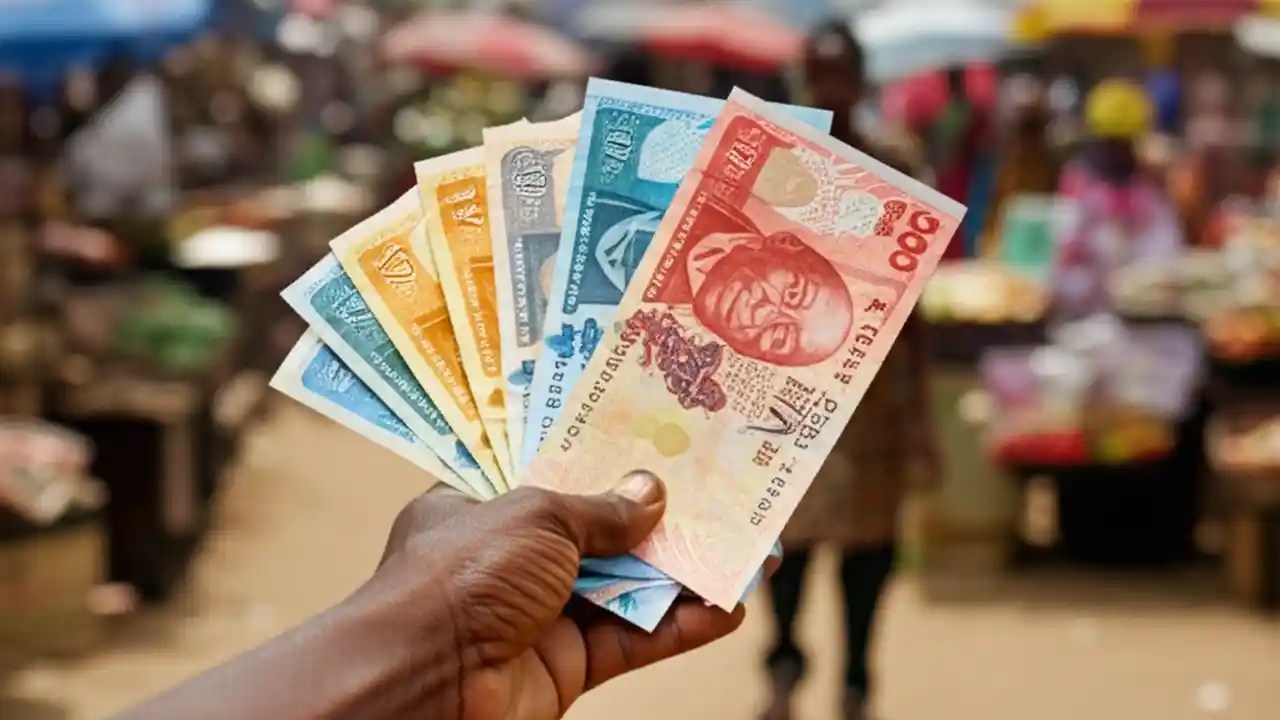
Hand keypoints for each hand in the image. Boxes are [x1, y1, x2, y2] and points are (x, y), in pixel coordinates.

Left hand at [364, 473, 746, 719]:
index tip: (655, 442)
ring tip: (745, 550)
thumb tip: (652, 494)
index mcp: (481, 505)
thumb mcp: (536, 515)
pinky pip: (632, 640)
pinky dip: (679, 625)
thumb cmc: (464, 575)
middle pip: (598, 532)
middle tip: (717, 495)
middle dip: (657, 518)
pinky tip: (727, 607)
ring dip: (683, 572)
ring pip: (625, 588)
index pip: (549, 474)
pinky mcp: (565, 666)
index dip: (603, 459)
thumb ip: (601, 509)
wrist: (426, 683)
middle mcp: (511, 558)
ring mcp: (539, 613)